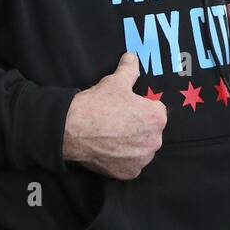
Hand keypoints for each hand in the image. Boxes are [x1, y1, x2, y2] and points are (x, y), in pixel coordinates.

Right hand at [63, 52, 166, 179]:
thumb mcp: (116, 81)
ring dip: (132, 145)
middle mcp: (155, 140)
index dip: (140, 109)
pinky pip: (131, 165)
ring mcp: (141, 159)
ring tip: (113, 137)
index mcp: (157, 117)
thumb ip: (130, 69)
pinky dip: (123, 160)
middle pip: (150, 132)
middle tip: (118, 123)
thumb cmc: (97, 104)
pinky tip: (110, 150)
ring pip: (142, 149)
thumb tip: (132, 56)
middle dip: (138, 128)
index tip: (127, 109)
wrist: (72, 128)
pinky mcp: (128, 173)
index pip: (156, 112)